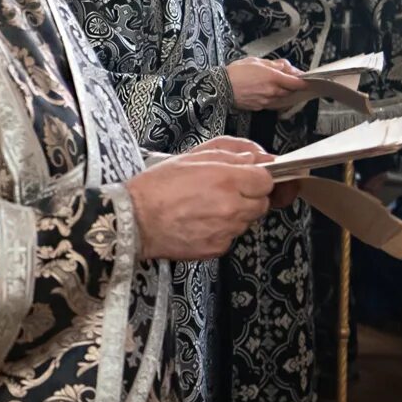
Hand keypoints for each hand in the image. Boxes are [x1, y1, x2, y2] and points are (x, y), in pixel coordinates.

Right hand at [127, 145, 275, 261]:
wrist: (134, 220)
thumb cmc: (155, 188)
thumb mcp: (189, 157)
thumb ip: (227, 154)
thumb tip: (250, 159)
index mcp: (226, 180)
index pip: (267, 180)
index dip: (256, 177)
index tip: (247, 178)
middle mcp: (231, 206)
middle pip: (262, 202)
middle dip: (248, 196)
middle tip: (223, 192)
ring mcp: (226, 230)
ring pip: (247, 220)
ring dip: (235, 214)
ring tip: (206, 207)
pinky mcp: (218, 247)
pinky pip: (231, 236)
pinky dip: (221, 230)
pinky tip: (200, 221)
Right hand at [225, 57, 308, 110]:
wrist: (220, 87)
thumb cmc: (235, 72)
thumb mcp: (255, 61)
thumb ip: (273, 64)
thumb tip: (285, 67)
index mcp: (273, 77)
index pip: (297, 82)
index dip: (303, 81)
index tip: (305, 79)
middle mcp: (272, 91)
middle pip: (290, 91)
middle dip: (291, 85)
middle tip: (286, 78)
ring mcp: (266, 100)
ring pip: (281, 98)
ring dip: (281, 92)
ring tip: (271, 84)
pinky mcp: (259, 107)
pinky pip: (271, 103)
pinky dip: (271, 98)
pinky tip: (263, 91)